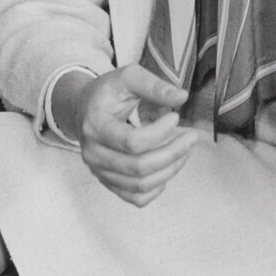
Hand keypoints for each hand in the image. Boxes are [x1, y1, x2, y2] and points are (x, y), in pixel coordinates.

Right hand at [65, 65, 193, 206]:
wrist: (83, 110)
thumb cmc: (107, 93)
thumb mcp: (127, 77)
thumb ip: (153, 85)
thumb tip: (182, 97)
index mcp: (94, 126)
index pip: (131, 142)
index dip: (160, 133)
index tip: (175, 117)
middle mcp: (93, 154)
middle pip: (138, 167)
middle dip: (173, 153)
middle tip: (191, 137)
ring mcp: (99, 172)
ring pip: (140, 185)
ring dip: (170, 169)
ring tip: (185, 150)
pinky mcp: (109, 183)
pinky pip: (137, 198)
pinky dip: (158, 187)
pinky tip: (168, 166)